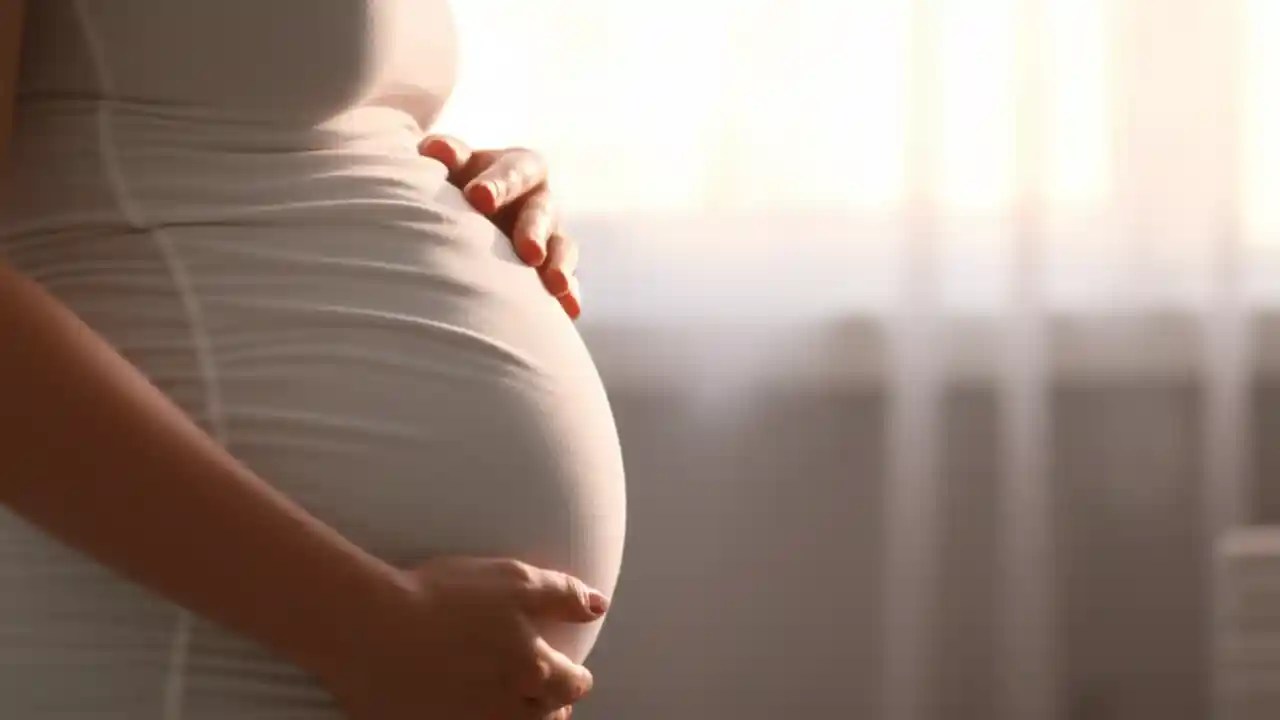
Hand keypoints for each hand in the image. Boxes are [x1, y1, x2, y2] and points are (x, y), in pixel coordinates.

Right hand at [318, 556, 608, 719]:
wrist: (370, 627)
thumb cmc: (443, 597)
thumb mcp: (514, 580)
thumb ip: (563, 593)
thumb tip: (599, 605)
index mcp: (533, 671)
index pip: (573, 685)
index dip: (575, 677)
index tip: (570, 672)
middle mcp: (507, 709)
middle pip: (546, 719)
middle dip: (550, 706)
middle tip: (544, 695)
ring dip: (517, 718)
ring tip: (509, 705)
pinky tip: (466, 708)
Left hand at [419, 135, 583, 320]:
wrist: (458, 217)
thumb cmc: (452, 182)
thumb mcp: (449, 164)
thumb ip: (445, 154)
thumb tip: (436, 150)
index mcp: (517, 167)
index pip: (516, 169)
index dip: (500, 183)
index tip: (478, 198)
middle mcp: (538, 200)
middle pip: (543, 212)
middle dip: (535, 231)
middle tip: (527, 251)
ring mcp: (548, 237)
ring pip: (561, 247)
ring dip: (560, 265)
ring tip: (555, 286)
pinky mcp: (549, 270)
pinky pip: (565, 282)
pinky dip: (568, 295)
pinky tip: (569, 310)